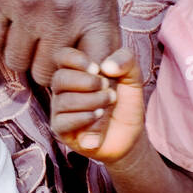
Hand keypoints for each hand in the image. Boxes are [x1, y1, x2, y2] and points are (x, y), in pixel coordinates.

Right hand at [50, 47, 143, 162]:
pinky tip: (98, 116)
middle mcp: (64, 89)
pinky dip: (84, 117)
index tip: (96, 68)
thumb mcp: (132, 78)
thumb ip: (126, 61)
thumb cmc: (125, 103)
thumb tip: (106, 66)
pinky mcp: (61, 129)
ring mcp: (60, 109)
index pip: (62, 57)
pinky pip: (63, 121)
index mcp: (76, 71)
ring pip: (63, 101)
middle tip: (108, 88)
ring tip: (108, 103)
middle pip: (60, 78)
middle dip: (87, 83)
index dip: (75, 59)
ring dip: (91, 101)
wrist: (129, 135)